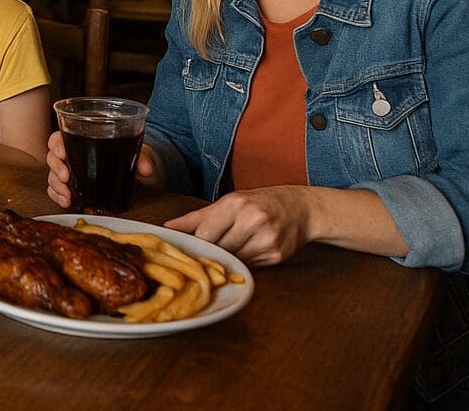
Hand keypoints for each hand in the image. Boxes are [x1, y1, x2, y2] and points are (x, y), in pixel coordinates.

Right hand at [45, 131, 162, 207]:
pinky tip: (66, 202)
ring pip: (52, 175)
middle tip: (66, 177)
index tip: (63, 153)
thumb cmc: (128, 154)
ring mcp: (70, 171)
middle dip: (56, 168)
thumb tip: (147, 169)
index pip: (59, 137)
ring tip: (67, 196)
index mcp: (81, 139)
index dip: (56, 144)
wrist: (132, 170)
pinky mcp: (72, 186)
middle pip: (52, 157)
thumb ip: (142, 158)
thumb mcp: (136, 151)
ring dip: (56, 186)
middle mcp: (72, 154)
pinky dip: (58, 196)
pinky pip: (56, 190)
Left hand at [164, 186, 313, 265]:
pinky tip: (245, 252)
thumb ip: (197, 217)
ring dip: (226, 259)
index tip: (189, 247)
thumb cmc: (258, 203)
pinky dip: (243, 262)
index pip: (205, 232)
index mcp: (237, 203)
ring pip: (233, 260)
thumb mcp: (228, 202)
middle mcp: (254, 220)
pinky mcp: (277, 256)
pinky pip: (249, 266)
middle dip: (210, 252)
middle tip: (203, 254)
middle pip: (219, 248)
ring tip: (226, 251)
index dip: (196, 242)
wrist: (300, 209)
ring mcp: (267, 239)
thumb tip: (168, 228)